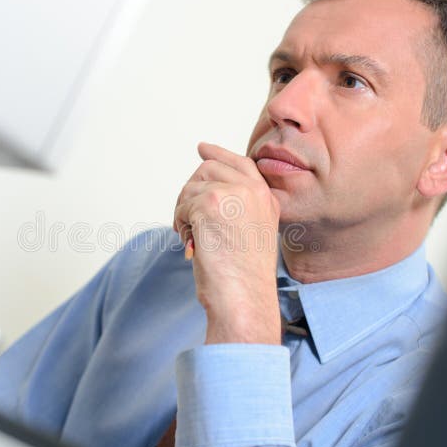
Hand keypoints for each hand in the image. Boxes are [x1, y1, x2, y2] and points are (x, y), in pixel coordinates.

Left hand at [174, 142, 280, 344]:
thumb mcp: (248, 234)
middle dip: (191, 193)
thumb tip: (201, 189)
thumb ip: (236, 209)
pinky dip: (180, 223)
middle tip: (186, 222)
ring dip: (183, 212)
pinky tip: (191, 242)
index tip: (202, 148)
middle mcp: (254, 192)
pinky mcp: (211, 203)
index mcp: (267, 199)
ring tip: (193, 238)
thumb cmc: (242, 278)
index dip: (218, 154)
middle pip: (208, 170)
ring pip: (191, 187)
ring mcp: (233, 195)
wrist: (243, 298)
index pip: (241, 163)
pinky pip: (183, 204)